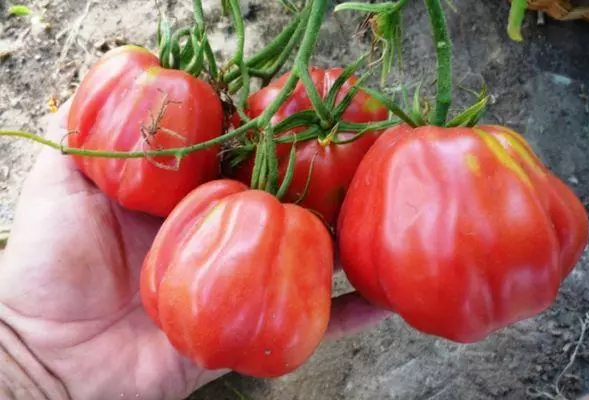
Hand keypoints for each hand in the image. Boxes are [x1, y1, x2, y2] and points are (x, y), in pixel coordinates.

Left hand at [0, 101, 389, 399]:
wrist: (45, 355)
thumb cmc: (47, 267)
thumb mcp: (59, 188)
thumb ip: (81, 141)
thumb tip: (94, 92)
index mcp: (186, 206)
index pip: (242, 168)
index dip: (274, 145)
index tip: (308, 121)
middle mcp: (218, 242)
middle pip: (280, 210)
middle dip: (321, 188)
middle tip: (363, 164)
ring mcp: (235, 289)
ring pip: (300, 265)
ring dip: (343, 246)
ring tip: (384, 220)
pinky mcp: (243, 334)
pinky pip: (302, 329)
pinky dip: (343, 319)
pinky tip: (382, 303)